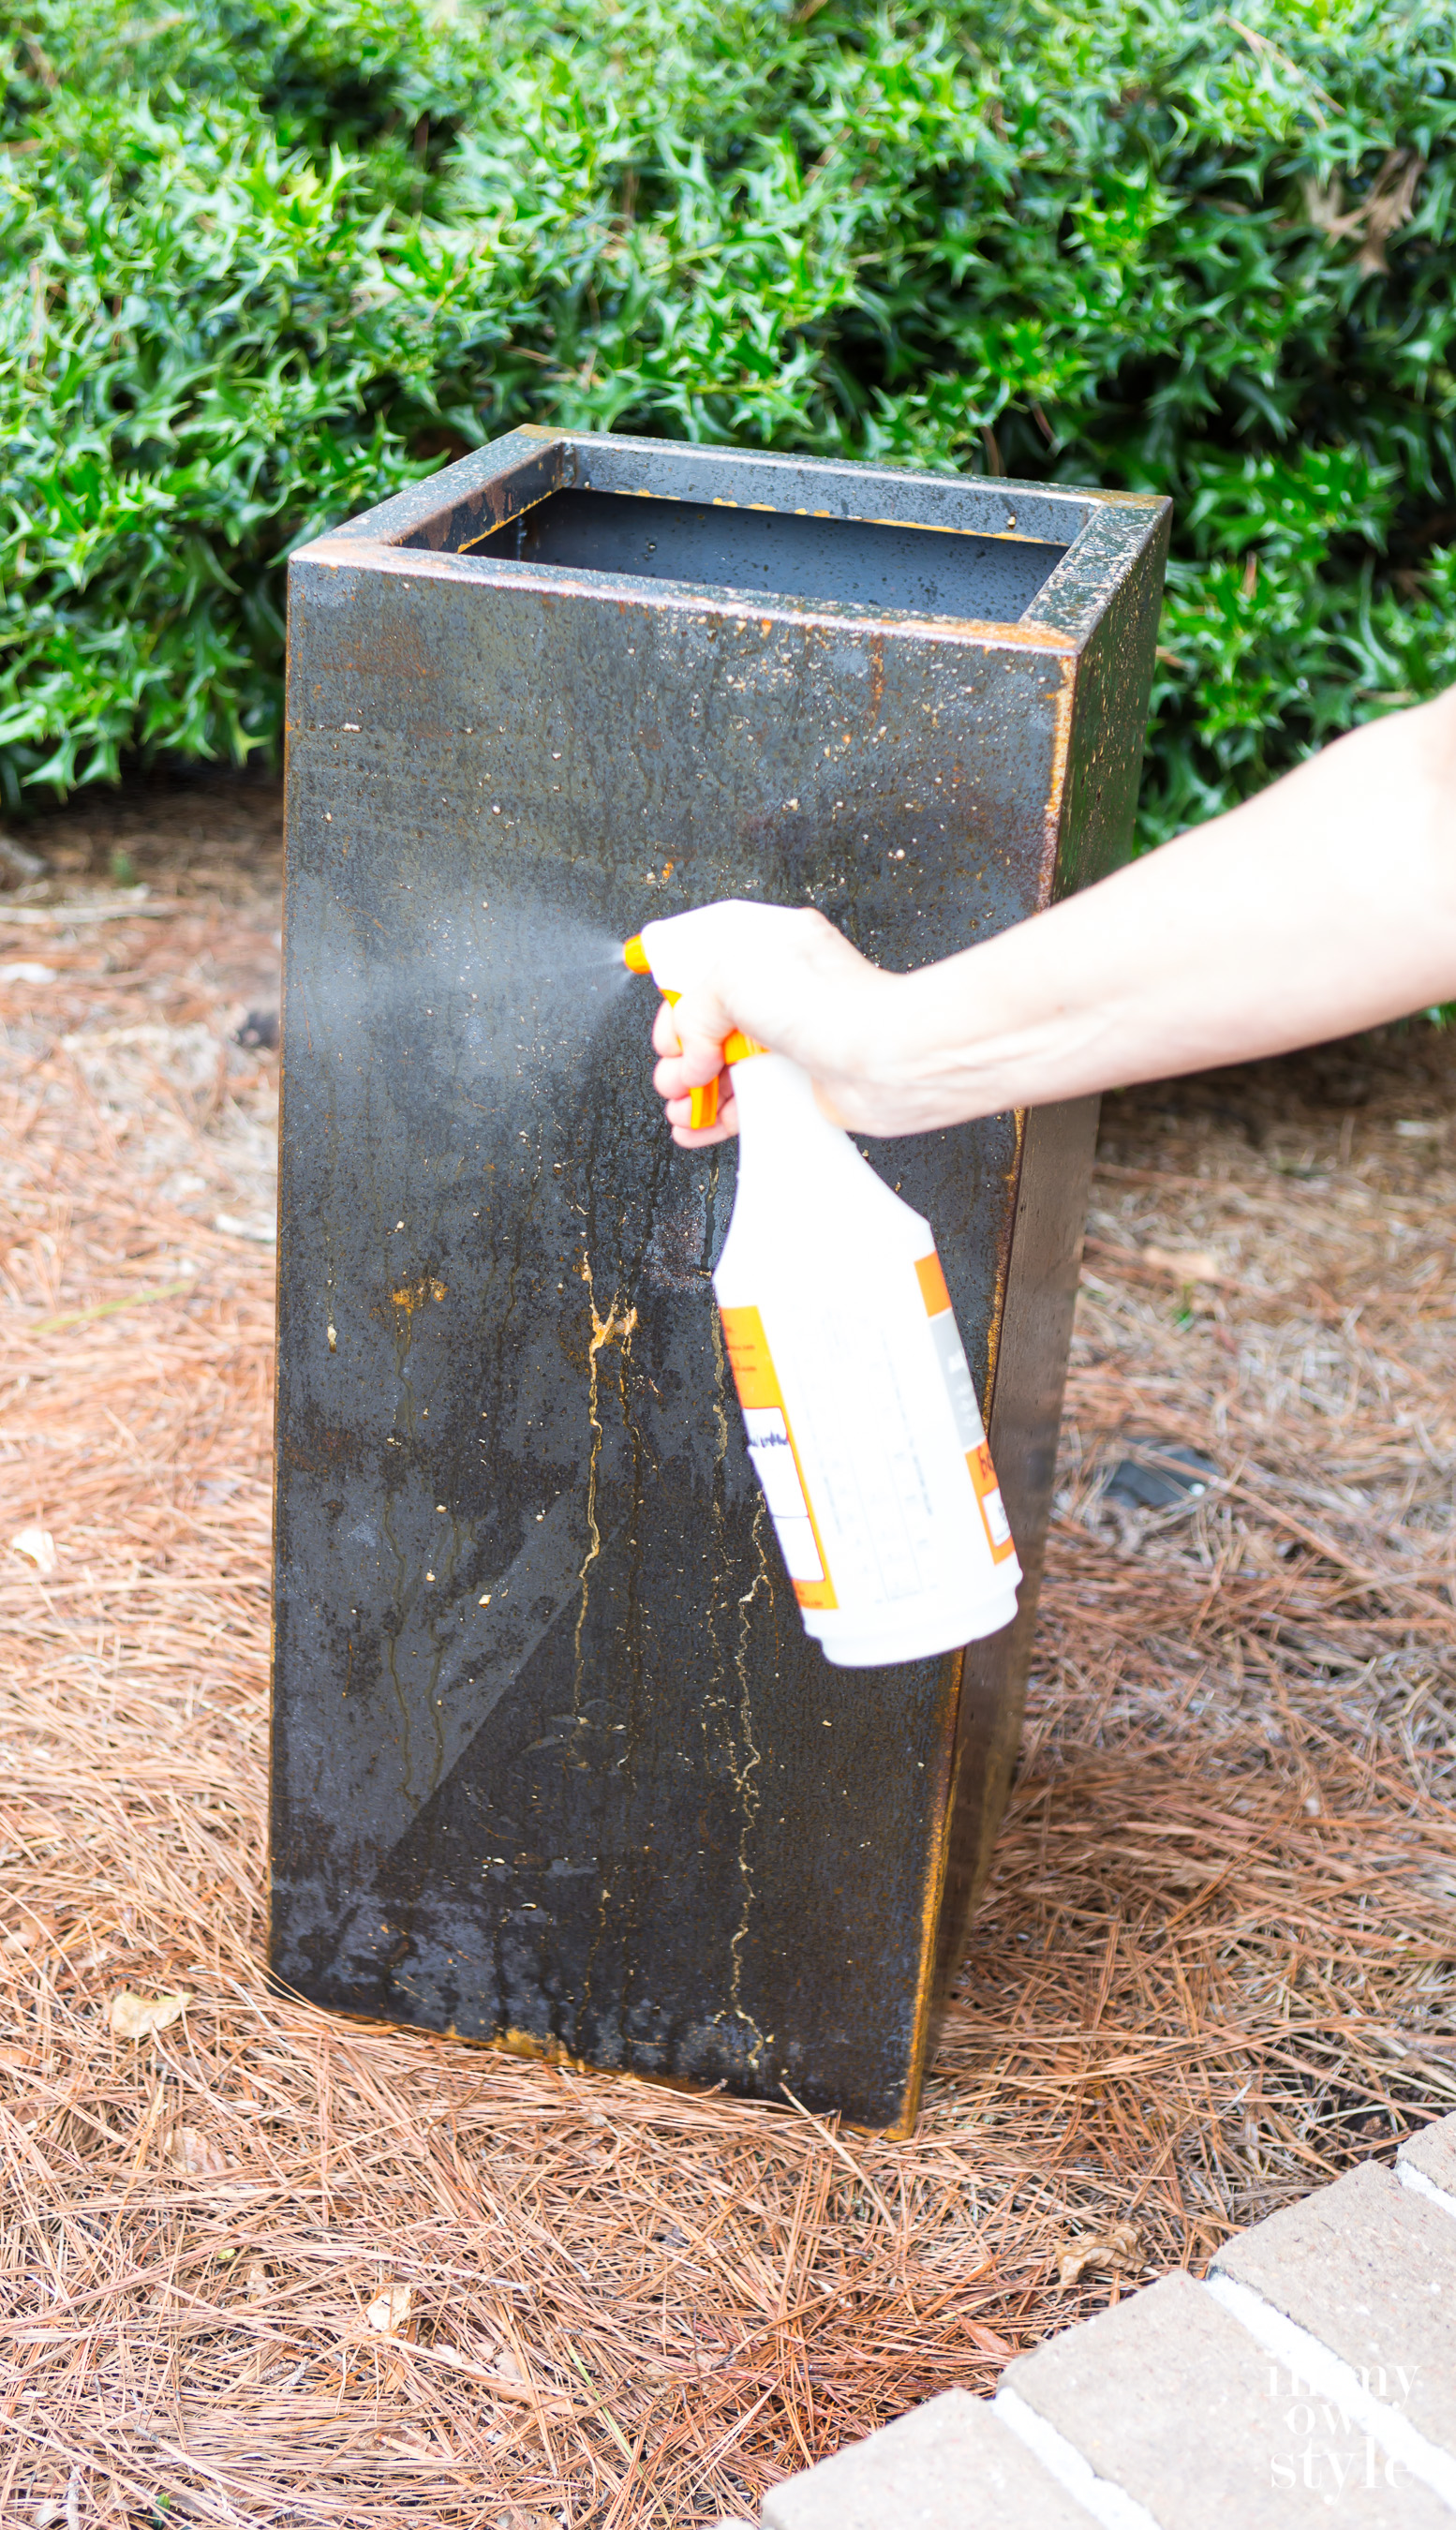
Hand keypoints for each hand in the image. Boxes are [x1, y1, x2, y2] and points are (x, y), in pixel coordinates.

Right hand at [643, 901, 898, 1145]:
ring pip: (725, 1066)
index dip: (678, 1000)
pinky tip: (696, 1127)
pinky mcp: (800, 1082)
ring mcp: (791, 1037)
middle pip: (708, 1023)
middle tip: (676, 1076)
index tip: (668, 1031)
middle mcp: (781, 988)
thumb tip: (691, 1050)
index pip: (703, 965)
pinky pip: (747, 1100)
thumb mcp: (732, 976)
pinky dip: (716, 1116)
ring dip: (694, 1090)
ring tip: (682, 1107)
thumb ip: (694, 1009)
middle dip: (681, 1054)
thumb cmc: (826, 1002)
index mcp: (766, 943)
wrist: (879, 1056)